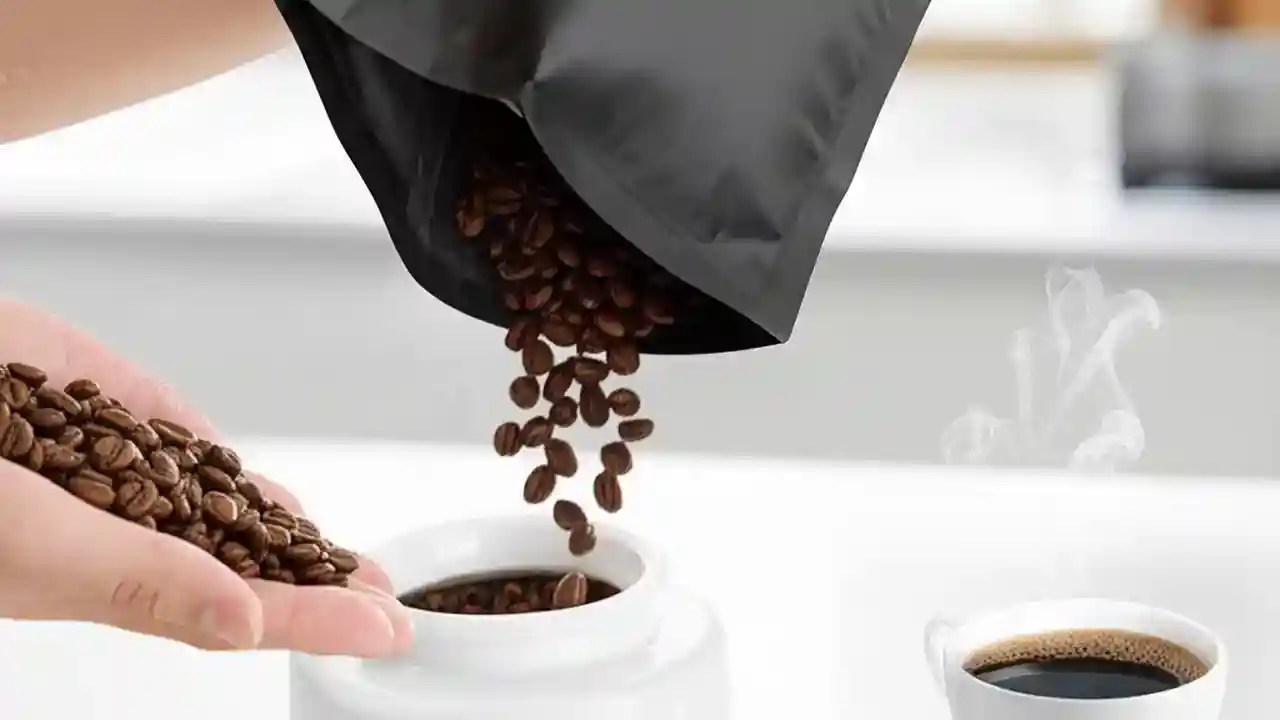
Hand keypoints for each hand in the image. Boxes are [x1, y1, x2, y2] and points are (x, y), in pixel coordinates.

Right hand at [0, 297, 411, 655]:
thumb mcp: (28, 542)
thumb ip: (135, 581)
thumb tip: (246, 626)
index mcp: (90, 577)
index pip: (223, 611)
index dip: (309, 622)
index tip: (386, 630)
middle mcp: (110, 528)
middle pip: (237, 567)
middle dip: (314, 589)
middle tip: (391, 607)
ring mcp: (113, 464)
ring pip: (221, 511)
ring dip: (290, 540)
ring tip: (355, 569)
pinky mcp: (108, 404)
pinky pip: (186, 446)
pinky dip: (238, 476)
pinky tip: (284, 504)